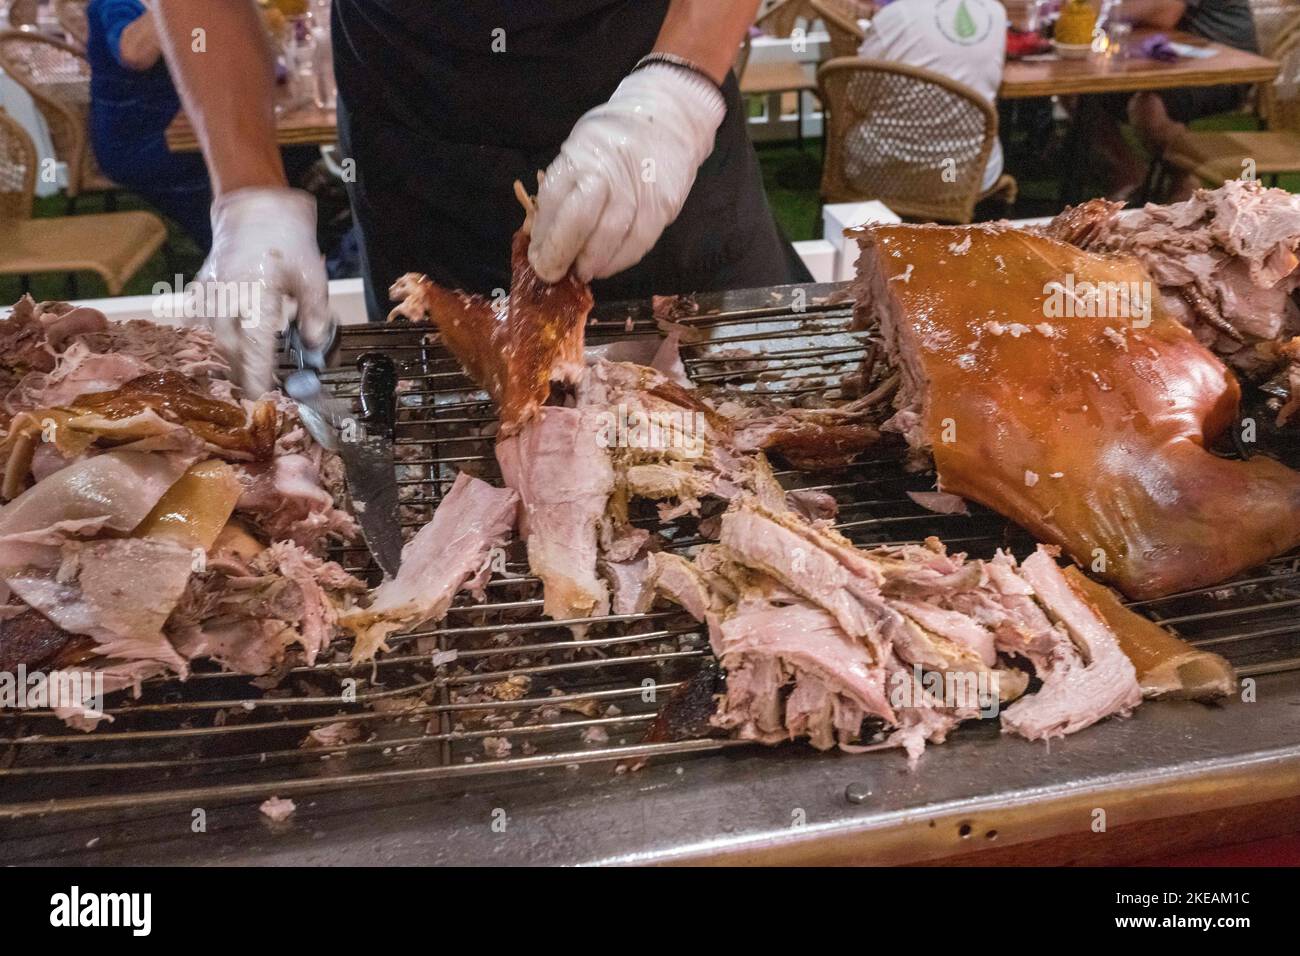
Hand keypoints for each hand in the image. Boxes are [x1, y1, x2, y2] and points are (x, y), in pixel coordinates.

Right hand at [199, 187, 328, 396]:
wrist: (255, 210)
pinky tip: (213, 362)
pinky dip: (205, 346)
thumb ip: (316, 315)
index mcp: (256, 295)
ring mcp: (207, 295)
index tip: (262, 400)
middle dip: (238, 379)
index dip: (257, 377)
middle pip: (227, 351)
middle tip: (251, 402)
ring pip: (209, 342)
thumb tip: (315, 347)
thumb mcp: (313, 278)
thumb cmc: (287, 243)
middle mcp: (226, 298)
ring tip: (235, 388)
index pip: (254, 347)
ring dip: (222, 366)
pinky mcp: (199, 293)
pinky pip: (196, 327)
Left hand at [528, 63, 725, 283]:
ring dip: (593, 263)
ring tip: (582, 271)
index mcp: (581, 156)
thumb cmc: (614, 137)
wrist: (670, 116)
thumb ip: (564, 188)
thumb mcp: (580, 148)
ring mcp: (639, 189)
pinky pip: (639, 243)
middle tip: (555, 273)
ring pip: (612, 238)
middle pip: (581, 222)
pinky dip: (620, 260)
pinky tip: (607, 265)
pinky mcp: (663, 205)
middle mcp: (609, 171)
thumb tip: (545, 237)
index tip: (538, 258)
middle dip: (563, 254)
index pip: (554, 202)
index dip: (543, 238)